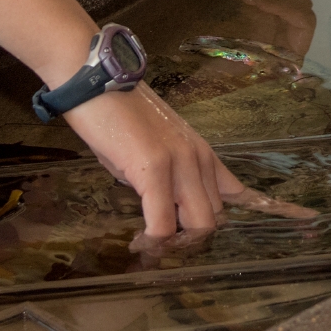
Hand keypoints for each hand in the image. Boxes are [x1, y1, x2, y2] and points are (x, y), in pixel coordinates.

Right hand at [64, 84, 262, 237]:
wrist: (94, 79)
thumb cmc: (117, 115)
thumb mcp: (153, 148)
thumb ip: (169, 177)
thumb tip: (167, 207)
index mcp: (202, 153)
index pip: (235, 194)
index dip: (227, 221)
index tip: (220, 240)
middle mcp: (199, 159)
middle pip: (213, 218)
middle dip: (190, 240)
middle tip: (165, 251)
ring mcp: (180, 163)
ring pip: (196, 225)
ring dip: (175, 244)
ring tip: (152, 251)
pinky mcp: (154, 169)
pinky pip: (162, 222)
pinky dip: (152, 240)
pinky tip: (138, 244)